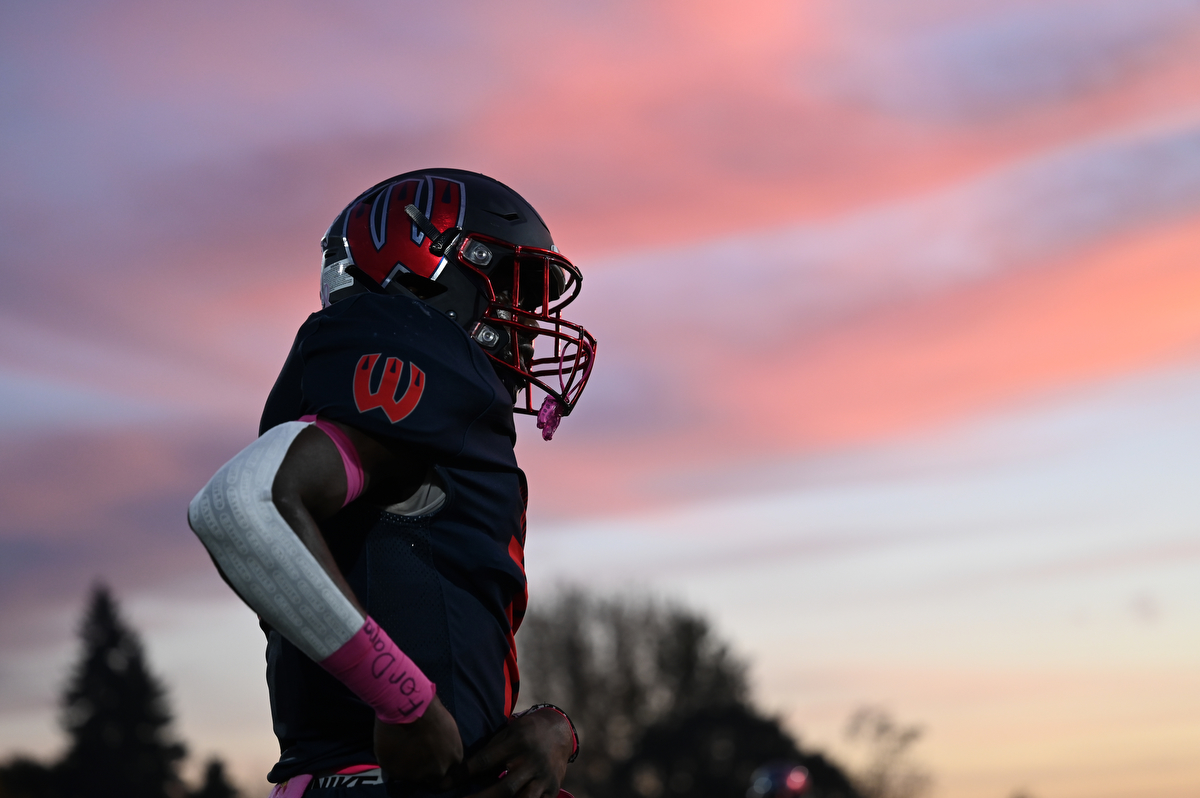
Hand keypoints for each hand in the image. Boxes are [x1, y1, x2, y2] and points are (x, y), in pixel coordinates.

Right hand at [374, 694, 462, 786]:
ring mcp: (418, 775)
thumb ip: (444, 745)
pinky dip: (393, 761)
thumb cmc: (430, 709)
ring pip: (412, 775)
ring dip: (407, 764)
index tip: (427, 752)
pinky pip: (394, 770)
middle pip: (431, 776)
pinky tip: (392, 745)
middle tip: (413, 751)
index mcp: (454, 758)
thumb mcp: (447, 729)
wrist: (408, 706)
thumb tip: (437, 748)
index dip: (435, 760)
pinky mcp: (397, 773)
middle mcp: (438, 771)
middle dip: (423, 766)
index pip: (446, 767)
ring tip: (401, 745)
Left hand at [455, 708, 574, 797]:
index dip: (464, 774)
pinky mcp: (552, 789)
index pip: (486, 760)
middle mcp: (531, 760)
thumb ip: (489, 753)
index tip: (444, 785)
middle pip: (504, 788)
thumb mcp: (507, 734)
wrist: (558, 732)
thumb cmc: (523, 734)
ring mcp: (544, 777)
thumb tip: (459, 774)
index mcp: (517, 742)